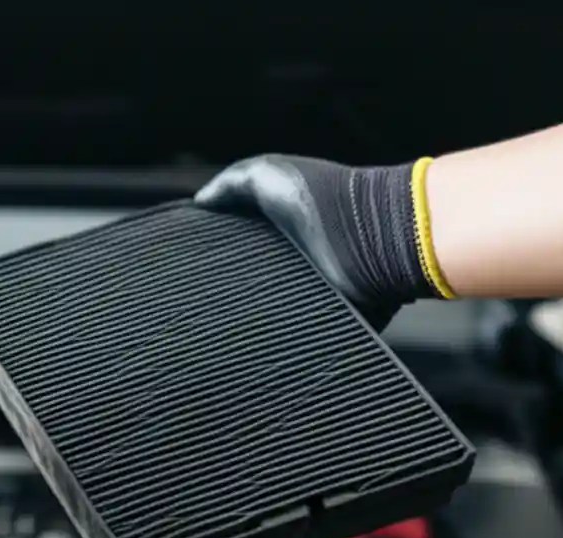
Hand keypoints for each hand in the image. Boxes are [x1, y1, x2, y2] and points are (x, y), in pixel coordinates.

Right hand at [195, 154, 439, 331]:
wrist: (376, 237)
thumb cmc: (326, 199)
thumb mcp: (267, 172)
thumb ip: (229, 183)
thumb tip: (200, 202)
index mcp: (277, 228)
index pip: (233, 246)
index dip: (210, 253)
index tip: (185, 266)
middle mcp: (292, 260)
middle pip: (244, 282)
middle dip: (223, 291)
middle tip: (196, 301)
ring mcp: (310, 291)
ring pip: (265, 312)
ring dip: (247, 318)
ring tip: (218, 327)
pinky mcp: (326, 320)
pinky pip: (294, 336)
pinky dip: (278, 339)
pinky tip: (254, 340)